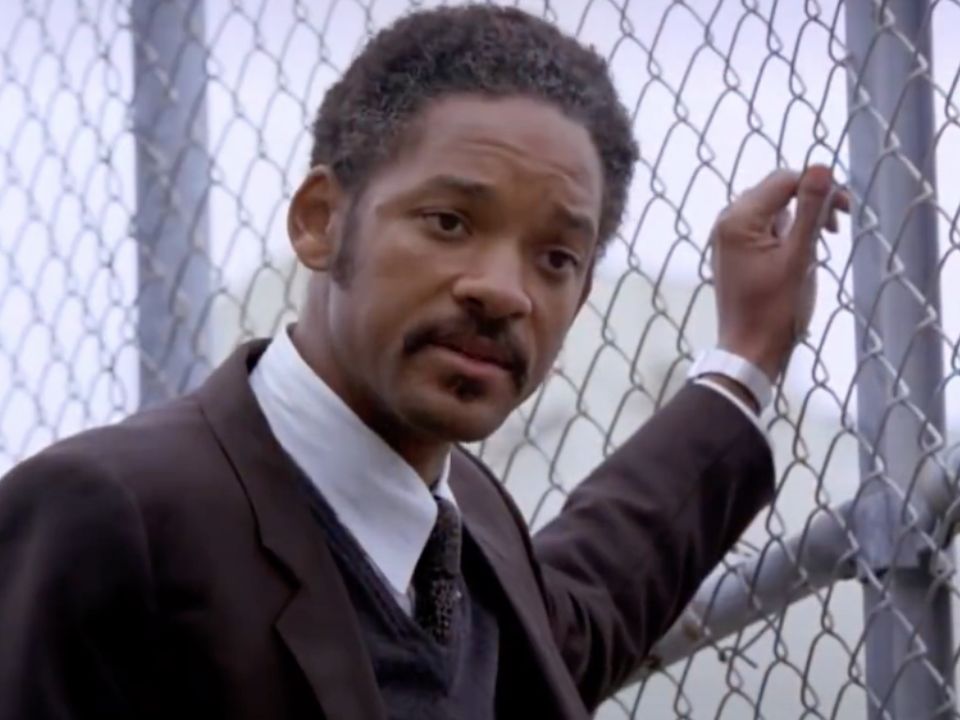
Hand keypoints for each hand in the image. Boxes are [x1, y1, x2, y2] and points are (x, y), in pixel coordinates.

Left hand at [709, 165, 848, 381]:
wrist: (749, 352)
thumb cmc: (775, 310)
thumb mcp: (800, 257)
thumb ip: (810, 210)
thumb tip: (820, 166)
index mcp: (738, 220)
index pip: (784, 180)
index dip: (820, 187)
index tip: (847, 211)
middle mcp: (726, 222)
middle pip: (776, 190)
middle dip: (810, 201)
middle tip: (836, 228)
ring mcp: (727, 237)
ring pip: (772, 209)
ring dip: (800, 218)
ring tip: (820, 246)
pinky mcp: (733, 252)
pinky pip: (764, 228)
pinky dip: (786, 233)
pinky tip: (800, 255)